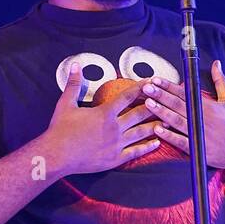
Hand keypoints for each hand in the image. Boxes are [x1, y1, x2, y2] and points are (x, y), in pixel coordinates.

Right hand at [42, 65, 162, 177]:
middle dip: (155, 105)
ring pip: (142, 132)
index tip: (153, 81)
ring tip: (168, 120)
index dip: (142, 86)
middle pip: (141, 113)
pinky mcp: (115, 158)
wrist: (56, 155)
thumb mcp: (65, 104)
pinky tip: (157, 142)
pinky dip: (148, 147)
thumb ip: (74, 84)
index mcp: (105, 112)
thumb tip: (76, 65)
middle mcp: (115, 127)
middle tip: (167, 100)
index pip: (128, 95)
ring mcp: (116, 143)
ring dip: (156, 125)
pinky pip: (136, 152)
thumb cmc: (60, 130)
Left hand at [139, 59, 224, 178]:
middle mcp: (202, 118)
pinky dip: (169, 136)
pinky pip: (181, 141)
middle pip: (177, 104)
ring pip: (176, 121)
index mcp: (208, 105)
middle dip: (160, 95)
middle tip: (145, 87)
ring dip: (161, 112)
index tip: (155, 79)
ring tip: (148, 103)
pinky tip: (157, 130)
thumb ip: (221, 81)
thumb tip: (216, 63)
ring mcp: (199, 133)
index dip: (168, 86)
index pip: (184, 93)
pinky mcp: (198, 148)